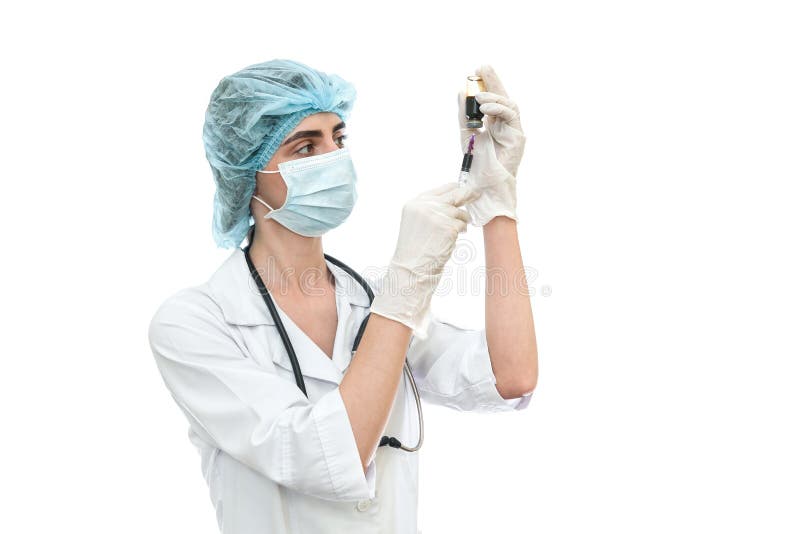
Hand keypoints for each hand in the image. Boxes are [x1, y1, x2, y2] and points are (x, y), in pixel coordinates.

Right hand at [370, 183, 480, 338]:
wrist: (411, 269)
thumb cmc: (415, 250)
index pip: (442, 189)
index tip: (463, 189)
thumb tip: (454, 200)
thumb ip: (431, 209)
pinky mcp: (448, 227)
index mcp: (415, 203)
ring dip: (462, 221)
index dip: (455, 189)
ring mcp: (437, 215)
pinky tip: (451, 240)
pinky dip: (461, 232)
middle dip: (467, 195)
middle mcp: (425, 206)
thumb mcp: (416, 222)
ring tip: (451, 234)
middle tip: (476, 194)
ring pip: (461, 212)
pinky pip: (463, 225)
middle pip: (455, 194)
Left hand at [457, 64, 525, 225]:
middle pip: (503, 97)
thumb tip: (461, 92)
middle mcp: (505, 125)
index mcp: (494, 123)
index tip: (478, 69)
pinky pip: (511, 116)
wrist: (484, 185)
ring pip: (509, 105)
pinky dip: (499, 110)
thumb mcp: (466, 134)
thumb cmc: (478, 164)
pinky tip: (486, 109)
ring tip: (479, 98)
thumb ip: (464, 115)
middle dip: (494, 80)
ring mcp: (513, 130)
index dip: (487, 83)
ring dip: (494, 98)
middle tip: (483, 67)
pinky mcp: (518, 137)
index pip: (492, 98)